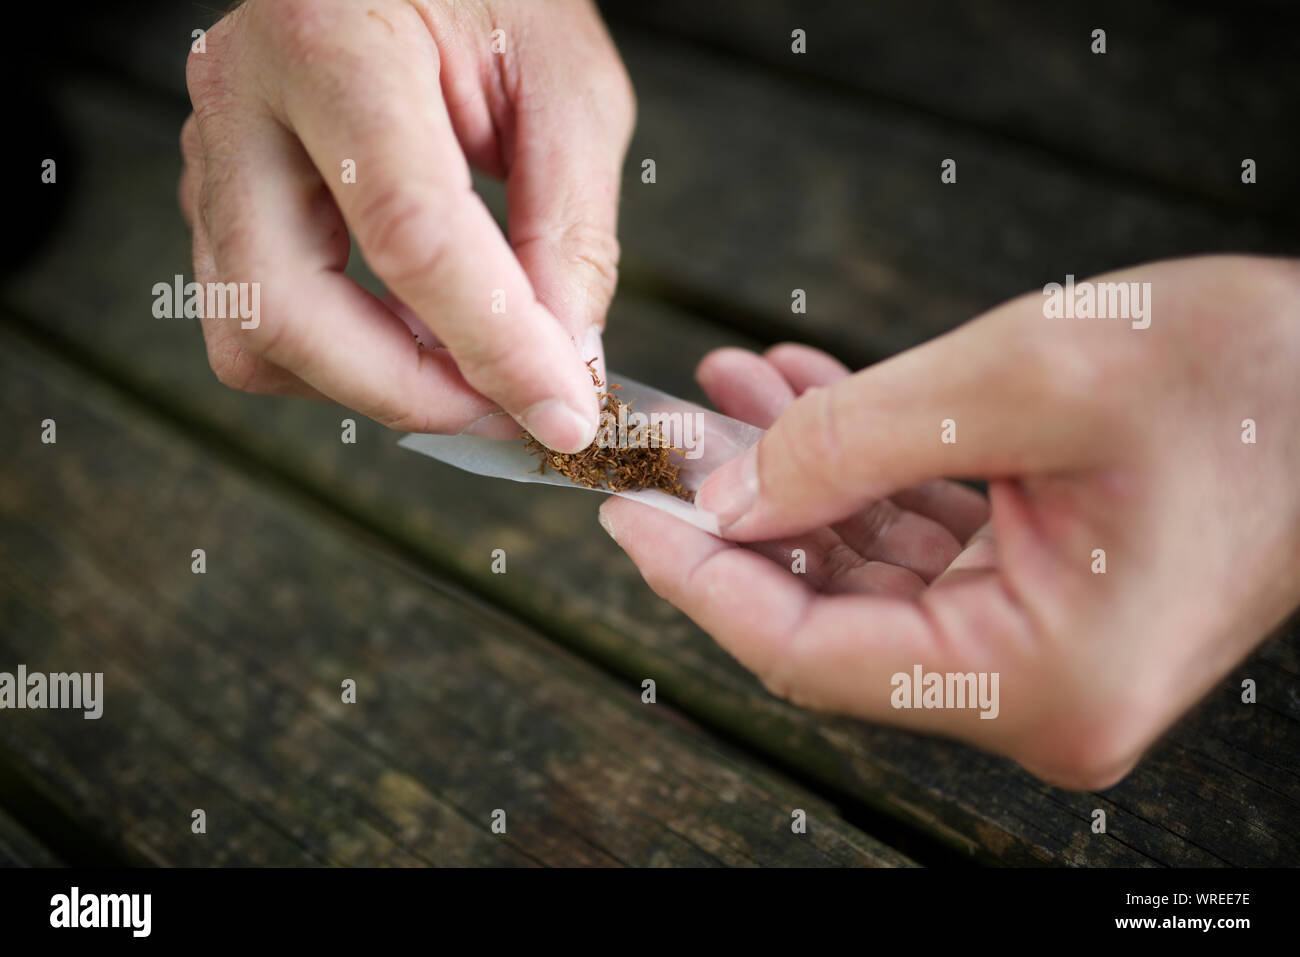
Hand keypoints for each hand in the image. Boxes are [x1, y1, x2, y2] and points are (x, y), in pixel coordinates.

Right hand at [179, 0, 633, 450]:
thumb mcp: (568, 84)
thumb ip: (570, 227)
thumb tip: (563, 366)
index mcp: (332, 37)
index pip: (409, 232)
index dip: (494, 346)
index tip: (565, 414)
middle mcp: (241, 98)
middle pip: (286, 313)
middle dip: (410, 394)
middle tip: (510, 412)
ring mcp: (213, 151)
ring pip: (254, 337)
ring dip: (372, 381)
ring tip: (472, 364)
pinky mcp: (218, 195)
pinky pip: (258, 320)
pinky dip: (346, 355)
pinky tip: (420, 331)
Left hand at [599, 255, 1299, 788]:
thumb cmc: (1236, 378)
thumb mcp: (1020, 380)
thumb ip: (851, 443)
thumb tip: (727, 496)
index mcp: (1036, 681)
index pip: (809, 656)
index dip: (702, 582)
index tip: (629, 510)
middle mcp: (1033, 694)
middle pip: (829, 618)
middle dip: (746, 512)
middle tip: (675, 432)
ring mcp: (1037, 653)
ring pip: (867, 572)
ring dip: (798, 475)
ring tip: (732, 384)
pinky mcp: (1044, 603)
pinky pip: (918, 543)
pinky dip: (861, 471)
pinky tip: (802, 395)